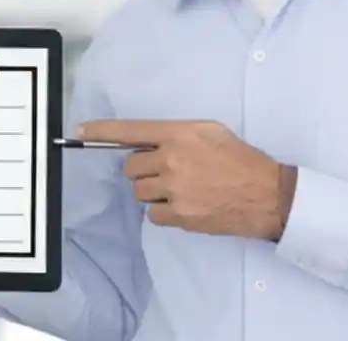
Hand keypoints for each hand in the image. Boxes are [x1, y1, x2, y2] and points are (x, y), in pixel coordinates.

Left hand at [78, 119, 296, 239]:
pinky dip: (164, 211)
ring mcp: (175, 189)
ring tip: (180, 188)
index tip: (79, 132)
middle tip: (166, 170)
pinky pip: (153, 214)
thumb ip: (175, 134)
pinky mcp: (180, 215)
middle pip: (131, 166)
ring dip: (153, 190)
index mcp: (179, 134)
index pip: (130, 130)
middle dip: (143, 169)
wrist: (267, 195)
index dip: (101, 131)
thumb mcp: (210, 131)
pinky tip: (185, 204)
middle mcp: (172, 160)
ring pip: (140, 191)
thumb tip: (147, 142)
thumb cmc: (240, 160)